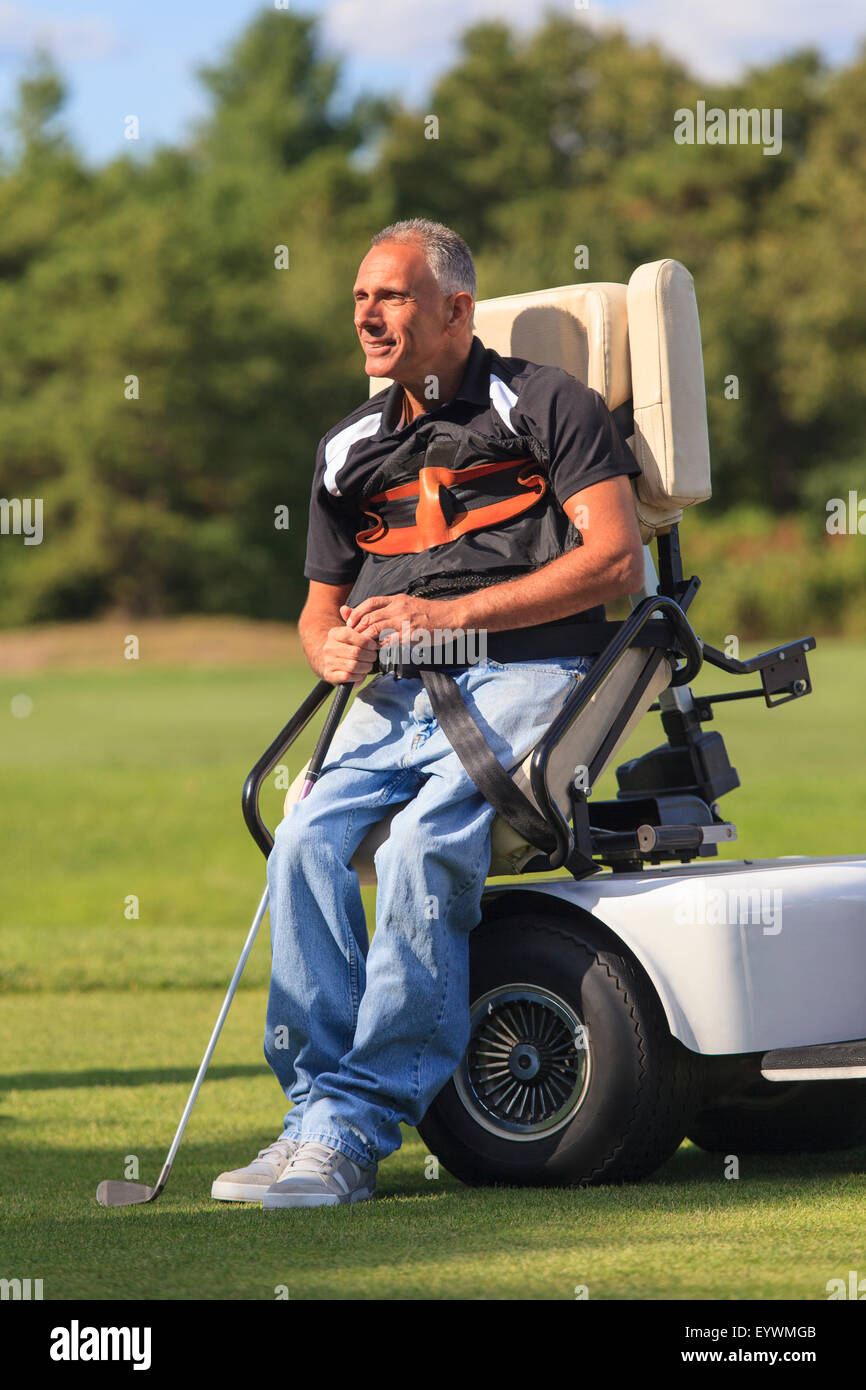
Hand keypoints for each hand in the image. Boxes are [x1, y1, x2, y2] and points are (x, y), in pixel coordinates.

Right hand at [320, 622, 378, 683]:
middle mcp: (329, 648)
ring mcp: (328, 662)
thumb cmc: (344, 646)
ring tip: (369, 665)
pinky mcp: (329, 675)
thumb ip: (360, 632)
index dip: (365, 641)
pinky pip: (348, 676)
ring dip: (366, 667)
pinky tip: (361, 673)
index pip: (350, 635)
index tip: (373, 645)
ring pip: (354, 665)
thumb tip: (373, 636)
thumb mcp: (349, 634)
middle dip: (370, 656)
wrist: (326, 659)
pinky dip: (358, 676)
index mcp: (334, 634)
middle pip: (356, 652)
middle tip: (373, 657)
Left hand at [341, 595, 463, 644]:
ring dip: (366, 639)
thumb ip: (392, 608)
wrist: (452, 616)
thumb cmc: (431, 613)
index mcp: (397, 600)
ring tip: (362, 645)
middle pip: (369, 616)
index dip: (357, 613)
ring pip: (376, 628)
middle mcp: (399, 608)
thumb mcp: (409, 604)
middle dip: (357, 628)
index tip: (351, 622)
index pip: (370, 602)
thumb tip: (375, 613)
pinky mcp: (411, 635)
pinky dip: (381, 646)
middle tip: (352, 638)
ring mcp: (405, 621)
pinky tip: (379, 650)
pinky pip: (390, 641)